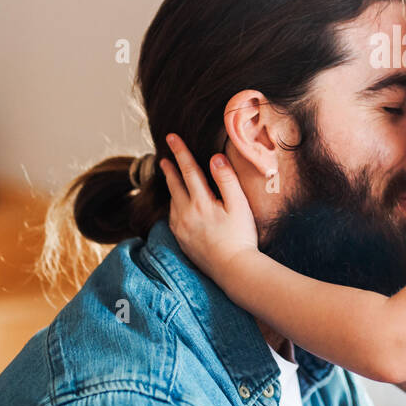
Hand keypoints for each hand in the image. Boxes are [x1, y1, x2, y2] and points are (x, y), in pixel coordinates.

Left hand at [160, 133, 258, 280]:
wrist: (233, 269)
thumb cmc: (241, 236)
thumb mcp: (239, 205)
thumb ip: (227, 179)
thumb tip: (214, 158)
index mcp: (201, 202)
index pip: (188, 170)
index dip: (180, 151)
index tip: (171, 136)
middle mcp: (186, 214)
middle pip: (174, 185)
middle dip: (169, 169)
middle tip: (164, 157)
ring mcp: (181, 228)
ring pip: (173, 202)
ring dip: (172, 188)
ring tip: (173, 180)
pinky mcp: (181, 240)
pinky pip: (173, 218)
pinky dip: (174, 207)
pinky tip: (179, 207)